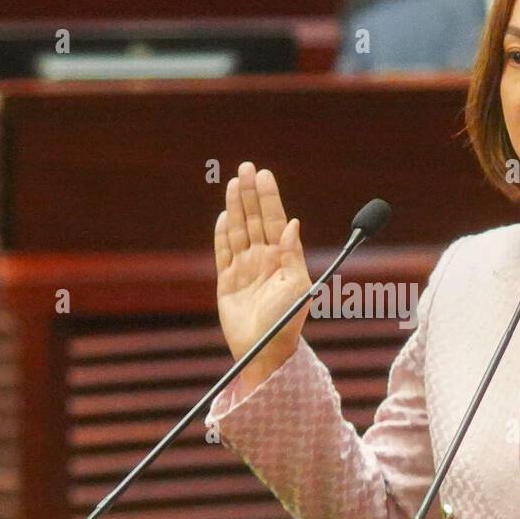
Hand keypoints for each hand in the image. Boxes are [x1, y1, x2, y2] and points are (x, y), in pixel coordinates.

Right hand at [214, 161, 312, 395]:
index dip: (269, 197)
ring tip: (234, 183)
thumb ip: (293, 254)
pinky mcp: (227, 281)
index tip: (263, 174)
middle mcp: (263, 259)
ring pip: (238, 230)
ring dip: (235, 207)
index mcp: (283, 258)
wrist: (265, 351)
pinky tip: (222, 217)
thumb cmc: (287, 321)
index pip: (274, 219)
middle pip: (254, 219)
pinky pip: (222, 252)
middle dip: (250, 193)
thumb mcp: (298, 286)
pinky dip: (221, 234)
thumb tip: (292, 223)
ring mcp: (244, 268)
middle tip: (245, 167)